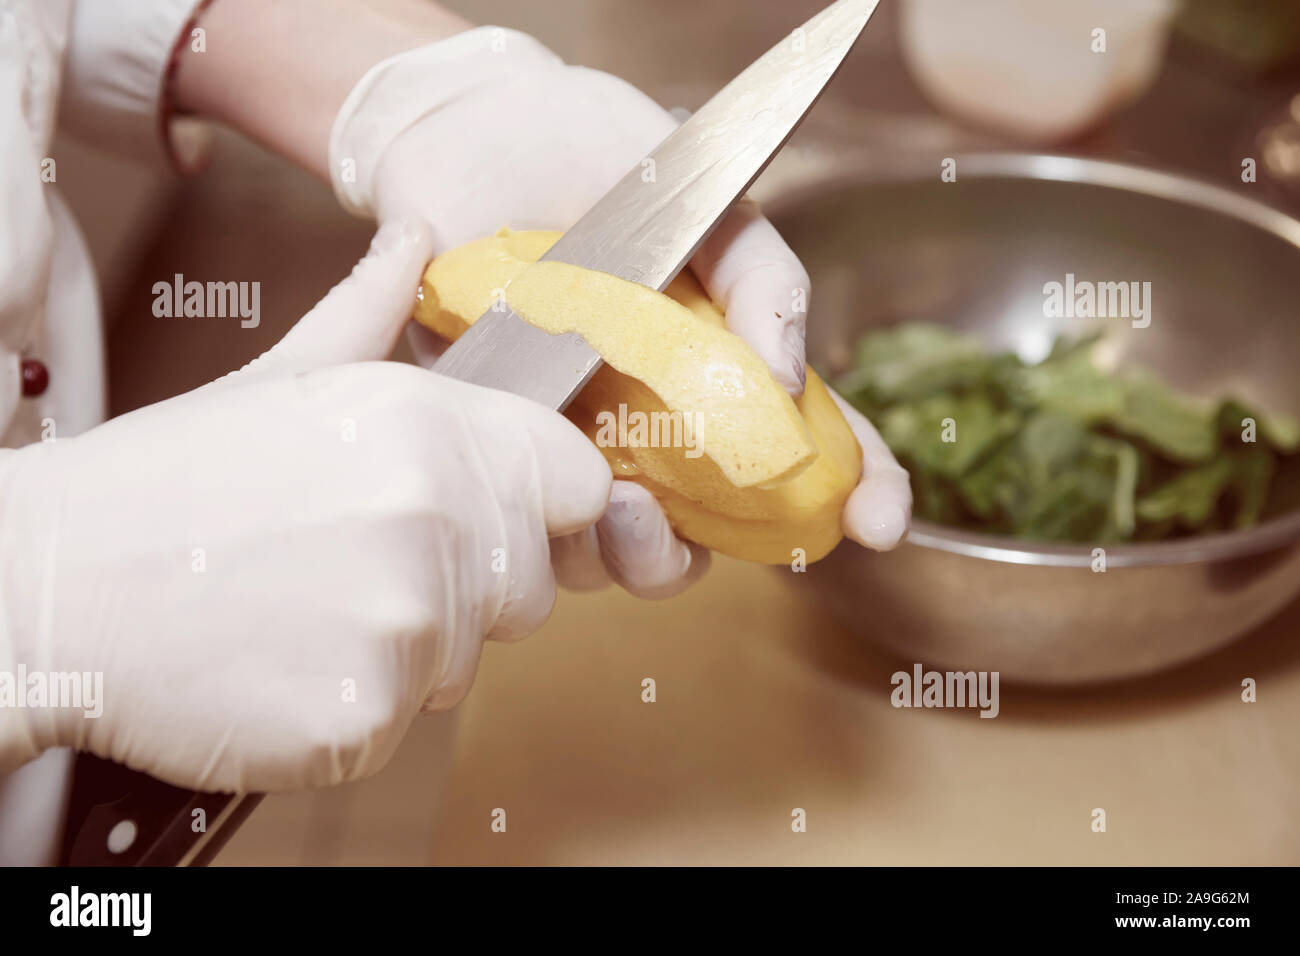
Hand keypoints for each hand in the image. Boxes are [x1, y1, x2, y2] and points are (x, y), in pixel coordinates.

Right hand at [0, 220, 610, 791]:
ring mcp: (402, 623)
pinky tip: (279, 667)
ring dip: (399, 653)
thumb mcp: (276, 381)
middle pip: (528, 587)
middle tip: (348, 568)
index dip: (538, 510)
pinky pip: (402, 725)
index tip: (482, 522)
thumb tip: (417, 238)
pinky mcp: (366, 717)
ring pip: (464, 662)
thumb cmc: (164, 488)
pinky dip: (350, 712)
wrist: (49, 589)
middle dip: (463, 590)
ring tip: (299, 612)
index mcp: (426, 424)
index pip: (578, 485)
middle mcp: (432, 517)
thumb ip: (368, 312)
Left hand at [329, 26, 910, 597]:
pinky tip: (541, 469)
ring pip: (617, 550)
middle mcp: (657, 428)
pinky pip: (533, 521)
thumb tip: (786, 379)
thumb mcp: (710, 209)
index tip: (877, 522)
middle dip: (702, 552)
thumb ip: (765, 282)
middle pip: (709, 531)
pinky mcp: (506, 445)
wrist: (478, 133)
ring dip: (630, 552)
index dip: (856, 491)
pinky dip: (547, 522)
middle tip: (674, 519)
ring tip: (616, 502)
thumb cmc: (606, 169)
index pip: (807, 450)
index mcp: (722, 377)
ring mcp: (580, 444)